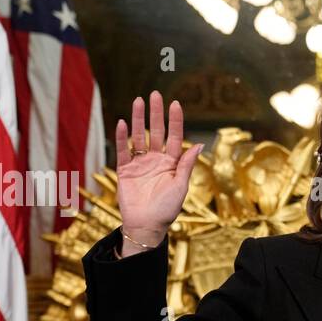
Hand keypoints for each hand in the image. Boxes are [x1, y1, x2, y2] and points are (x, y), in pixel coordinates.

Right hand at [114, 91, 203, 253]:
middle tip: (155, 94)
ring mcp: (140, 164)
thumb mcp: (181, 186)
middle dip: (156, 114)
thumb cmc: (167, 210)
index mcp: (172, 163)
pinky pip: (123, 150)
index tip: (175, 103)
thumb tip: (199, 145)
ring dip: (138, 119)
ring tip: (138, 102)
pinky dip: (122, 137)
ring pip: (139, 137)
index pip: (174, 137)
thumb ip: (186, 165)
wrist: (146, 226)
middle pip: (156, 132)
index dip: (174, 121)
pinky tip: (123, 123)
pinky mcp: (125, 170)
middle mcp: (156, 160)